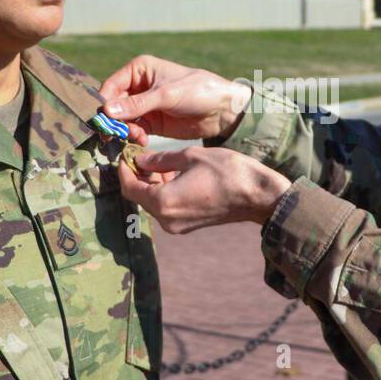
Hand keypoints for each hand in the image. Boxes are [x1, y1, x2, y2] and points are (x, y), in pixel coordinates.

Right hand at [99, 55, 251, 144]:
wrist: (221, 110)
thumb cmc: (197, 91)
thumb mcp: (166, 95)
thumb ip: (137, 104)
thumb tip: (107, 110)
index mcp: (139, 70)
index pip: (111, 86)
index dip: (105, 103)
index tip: (104, 119)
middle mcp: (137, 86)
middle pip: (113, 105)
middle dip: (114, 120)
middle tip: (115, 135)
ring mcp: (143, 106)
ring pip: (121, 120)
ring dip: (124, 131)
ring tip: (136, 137)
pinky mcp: (151, 122)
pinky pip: (133, 131)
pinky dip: (134, 137)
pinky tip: (142, 141)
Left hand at [118, 146, 291, 232]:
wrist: (257, 196)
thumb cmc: (227, 172)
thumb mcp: (190, 156)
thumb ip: (160, 159)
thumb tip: (141, 160)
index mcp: (163, 202)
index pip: (129, 187)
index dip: (123, 170)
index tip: (126, 154)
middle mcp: (166, 219)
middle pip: (139, 196)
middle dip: (137, 176)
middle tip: (141, 155)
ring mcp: (177, 225)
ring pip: (153, 202)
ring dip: (152, 183)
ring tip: (160, 162)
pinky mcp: (188, 225)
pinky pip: (167, 207)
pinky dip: (164, 191)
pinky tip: (174, 174)